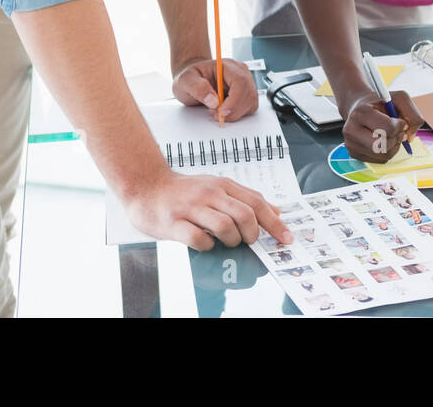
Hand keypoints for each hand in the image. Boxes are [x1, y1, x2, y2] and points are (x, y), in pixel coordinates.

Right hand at [126, 170, 292, 250]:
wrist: (146, 187)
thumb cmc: (184, 191)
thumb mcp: (217, 187)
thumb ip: (245, 198)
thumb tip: (275, 211)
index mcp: (223, 185)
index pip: (257, 203)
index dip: (275, 223)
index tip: (287, 239)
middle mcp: (209, 193)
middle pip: (245, 215)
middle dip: (253, 234)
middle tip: (249, 242)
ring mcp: (191, 207)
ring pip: (225, 226)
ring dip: (232, 240)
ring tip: (226, 242)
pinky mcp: (174, 223)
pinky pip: (199, 239)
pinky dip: (208, 246)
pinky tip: (206, 244)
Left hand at [173, 57, 257, 121]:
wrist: (194, 80)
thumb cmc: (192, 78)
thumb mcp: (186, 80)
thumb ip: (197, 88)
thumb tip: (213, 101)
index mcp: (227, 66)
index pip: (241, 81)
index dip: (235, 99)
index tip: (222, 111)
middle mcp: (240, 73)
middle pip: (248, 93)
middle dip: (233, 109)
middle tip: (215, 114)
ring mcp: (245, 83)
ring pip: (251, 102)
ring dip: (235, 113)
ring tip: (217, 111)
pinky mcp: (246, 94)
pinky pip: (249, 107)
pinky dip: (238, 114)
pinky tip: (224, 111)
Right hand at [342, 90, 422, 163]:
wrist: (359, 108)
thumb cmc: (380, 103)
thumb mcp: (399, 98)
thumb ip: (412, 113)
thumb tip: (410, 136)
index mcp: (360, 112)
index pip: (387, 129)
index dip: (399, 126)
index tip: (400, 122)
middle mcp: (351, 129)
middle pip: (383, 146)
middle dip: (396, 139)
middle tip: (399, 132)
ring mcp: (351, 144)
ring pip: (383, 155)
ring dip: (394, 146)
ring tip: (392, 135)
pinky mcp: (354, 154)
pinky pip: (380, 160)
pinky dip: (388, 152)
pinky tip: (384, 140)